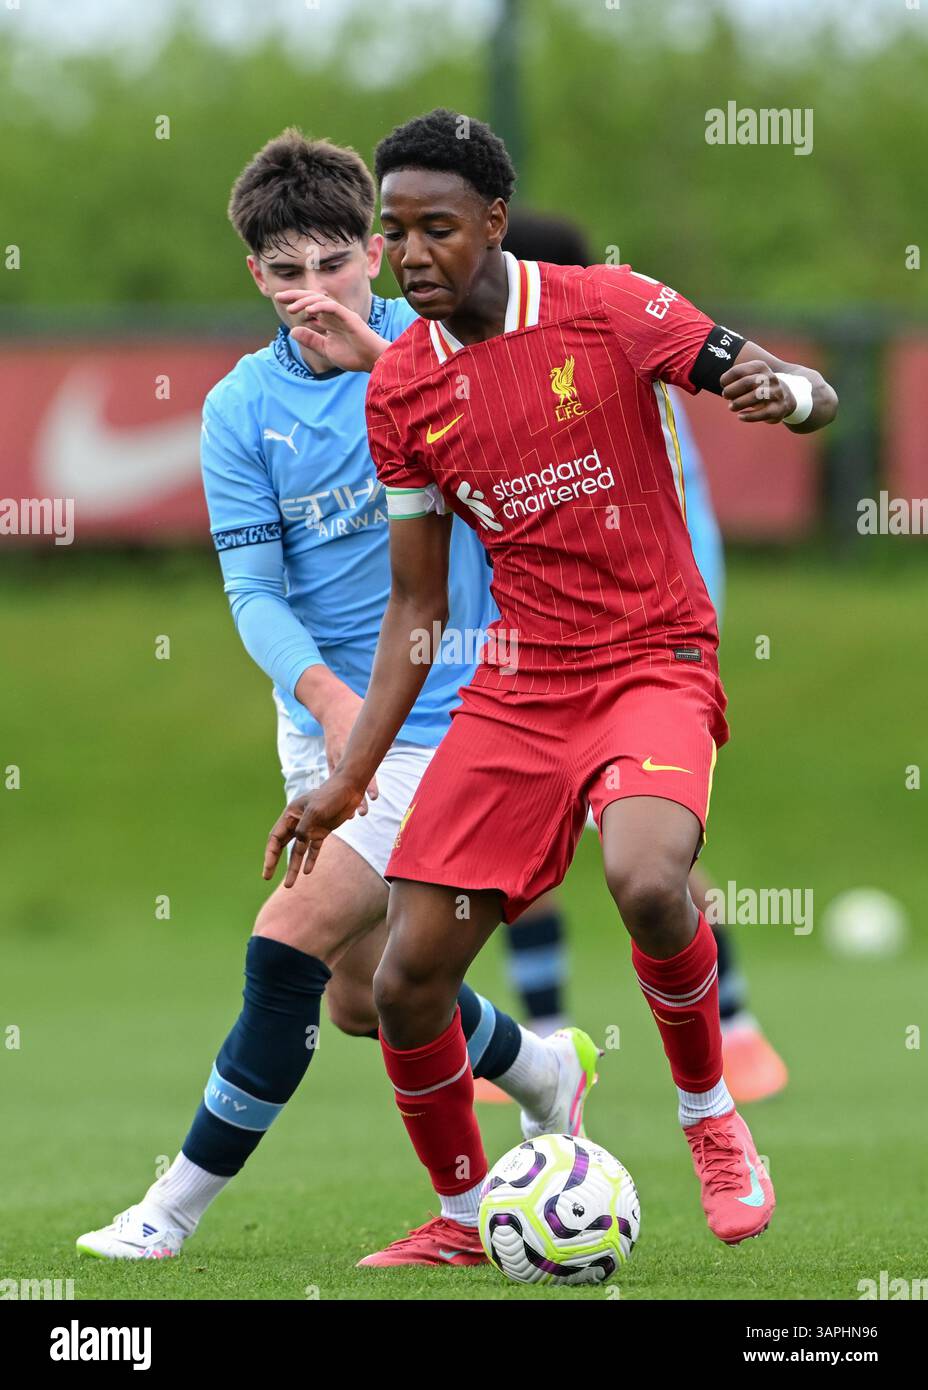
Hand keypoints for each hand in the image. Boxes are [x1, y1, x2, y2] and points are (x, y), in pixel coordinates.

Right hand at [264, 773, 366, 886]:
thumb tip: (298, 844)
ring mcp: (310, 828)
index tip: (267, 870)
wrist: (349, 789)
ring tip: (289, 884)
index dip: (270, 855)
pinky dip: (310, 860)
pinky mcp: (322, 831)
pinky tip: (307, 871)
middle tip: (266, 877)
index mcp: (290, 814)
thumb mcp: (315, 811)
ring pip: (298, 851)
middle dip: (274, 862)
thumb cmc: (330, 796)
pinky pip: (313, 849)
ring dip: (293, 867)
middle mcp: (297, 822)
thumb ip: (304, 829)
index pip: (275, 837)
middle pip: (282, 845)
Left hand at [275, 290, 388, 371]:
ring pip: (320, 300)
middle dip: (295, 295)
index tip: (279, 300)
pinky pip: (333, 307)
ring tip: (291, 308)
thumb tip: (292, 331)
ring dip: (304, 302)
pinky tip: (309, 311)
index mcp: (328, 320)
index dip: (294, 301)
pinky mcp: (349, 318)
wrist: (372, 362)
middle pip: (312, 298)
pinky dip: (320, 307)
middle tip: (278, 296)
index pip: (309, 305)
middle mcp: (334, 314)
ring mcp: (342, 314)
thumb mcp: (326, 349)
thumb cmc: (354, 356)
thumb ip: (311, 340)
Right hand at [294, 669, 377, 800]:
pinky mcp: (330, 756)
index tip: (374, 797)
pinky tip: (338, 805)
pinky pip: (332, 776)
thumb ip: (378, 733)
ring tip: (352, 817)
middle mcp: (343, 753)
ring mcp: (335, 755)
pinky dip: (335, 791)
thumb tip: (390, 745)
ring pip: (340, 782)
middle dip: (357, 796)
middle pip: (351, 780)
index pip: (364, 768)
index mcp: (353, 745)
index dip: (369, 783)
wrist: (332, 705)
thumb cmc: (354, 710)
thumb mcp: (366, 716)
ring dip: (345, 798)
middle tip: (363, 812)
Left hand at [720, 360, 797, 423]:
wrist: (785, 398)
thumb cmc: (759, 387)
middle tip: (725, 395)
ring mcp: (776, 393)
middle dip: (732, 390)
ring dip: (740, 402)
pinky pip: (763, 413)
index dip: (727, 378)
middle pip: (748, 382)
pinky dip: (749, 416)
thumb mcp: (749, 378)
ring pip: (756, 396)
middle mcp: (770, 378)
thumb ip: (736, 381)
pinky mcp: (778, 409)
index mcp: (761, 367)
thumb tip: (725, 390)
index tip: (722, 384)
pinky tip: (740, 416)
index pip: (740, 371)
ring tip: (731, 407)